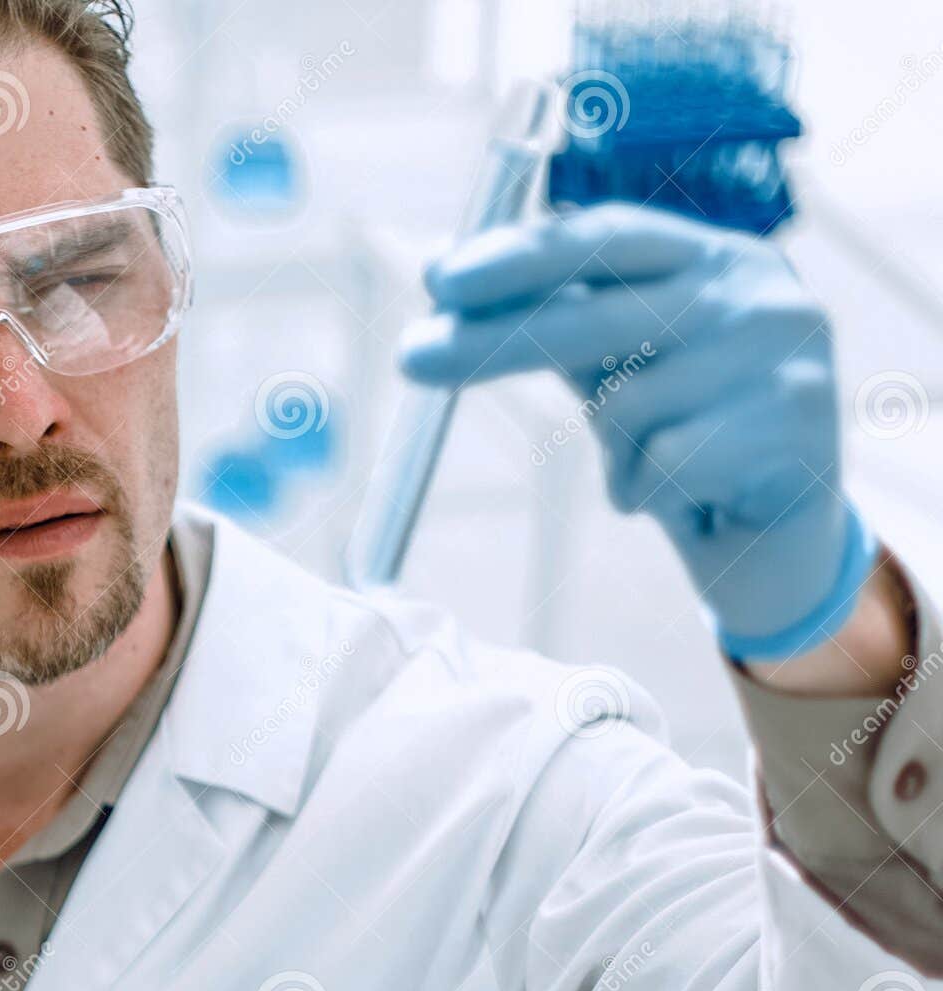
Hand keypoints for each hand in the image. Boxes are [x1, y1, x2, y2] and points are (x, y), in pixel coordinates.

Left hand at [399, 203, 874, 660]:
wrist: (781, 535)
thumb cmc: (687, 431)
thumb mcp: (623, 361)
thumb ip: (554, 311)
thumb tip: (439, 264)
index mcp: (715, 256)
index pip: (604, 238)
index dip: (517, 256)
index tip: (437, 277)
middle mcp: (758, 292)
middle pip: (595, 315)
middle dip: (491, 342)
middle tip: (411, 360)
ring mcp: (786, 358)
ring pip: (625, 408)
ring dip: (613, 453)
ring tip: (654, 465)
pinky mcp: (797, 429)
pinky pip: (661, 467)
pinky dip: (647, 492)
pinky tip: (692, 496)